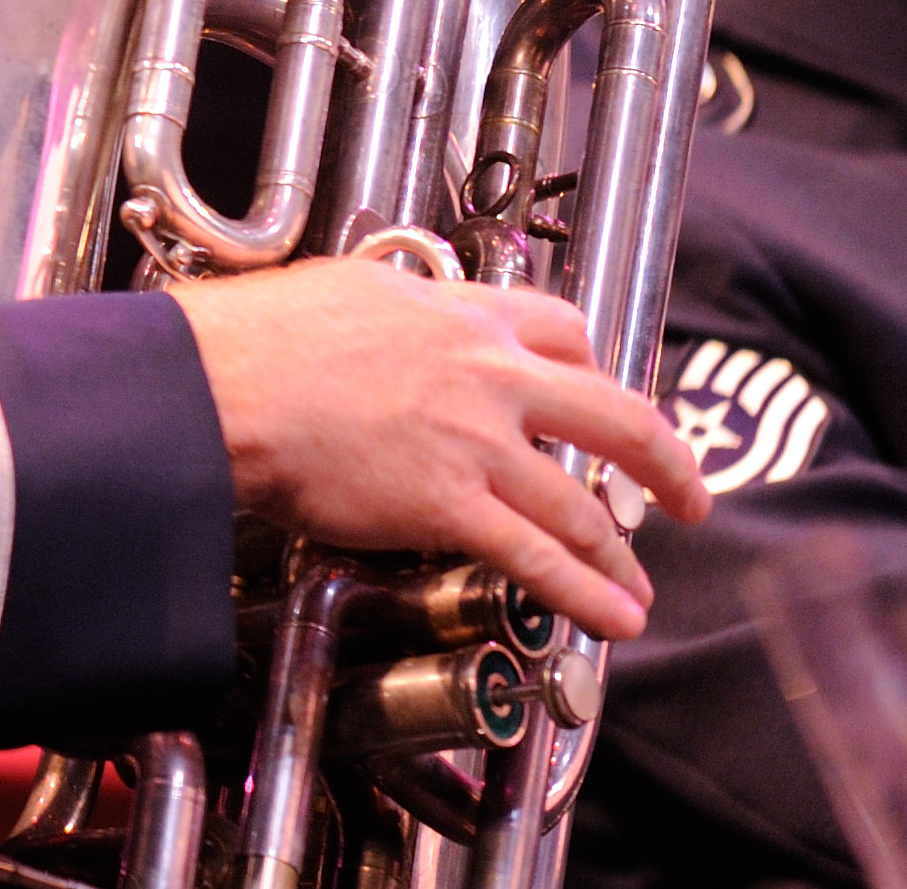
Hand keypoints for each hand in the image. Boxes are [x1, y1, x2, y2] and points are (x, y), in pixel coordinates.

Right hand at [170, 257, 707, 639]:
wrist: (222, 385)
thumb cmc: (259, 338)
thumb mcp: (352, 289)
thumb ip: (401, 308)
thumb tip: (400, 314)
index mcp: (461, 313)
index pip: (561, 328)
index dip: (594, 367)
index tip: (602, 392)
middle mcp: (487, 372)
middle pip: (612, 414)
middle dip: (663, 461)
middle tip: (683, 493)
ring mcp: (476, 441)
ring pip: (580, 501)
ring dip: (620, 552)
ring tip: (640, 584)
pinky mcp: (450, 503)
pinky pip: (539, 557)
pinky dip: (587, 594)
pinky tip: (615, 617)